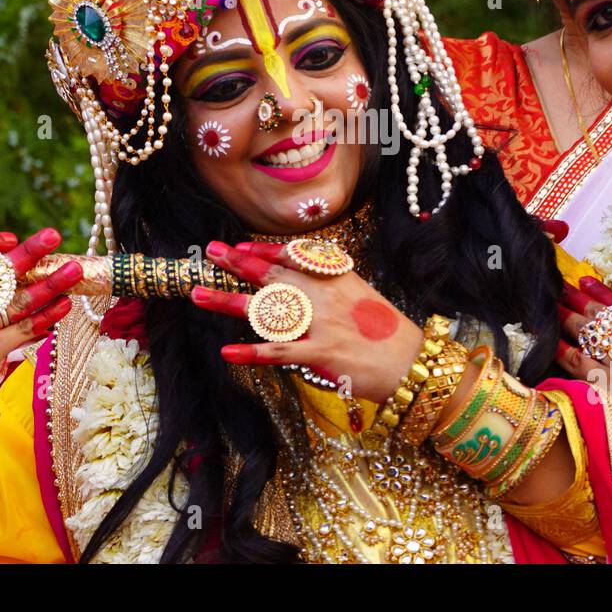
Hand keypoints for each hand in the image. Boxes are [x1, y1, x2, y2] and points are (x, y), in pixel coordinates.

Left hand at [191, 241, 423, 404]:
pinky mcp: (321, 353)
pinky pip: (280, 351)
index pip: (293, 257)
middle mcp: (325, 295)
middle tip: (210, 253)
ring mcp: (321, 323)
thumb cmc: (387, 333)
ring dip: (228, 301)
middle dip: (237, 264)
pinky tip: (228, 352)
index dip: (262, 251)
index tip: (239, 247)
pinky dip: (252, 351)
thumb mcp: (361, 297)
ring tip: (198, 294)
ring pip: (267, 309)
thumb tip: (300, 281)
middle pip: (272, 276)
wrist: (413, 363)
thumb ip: (331, 286)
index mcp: (336, 278)